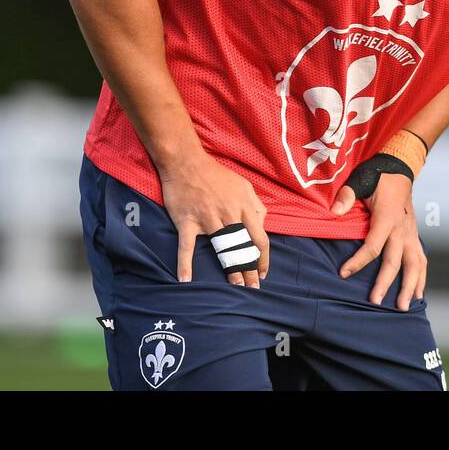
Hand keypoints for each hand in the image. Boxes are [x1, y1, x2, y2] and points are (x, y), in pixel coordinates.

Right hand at [158, 149, 268, 287]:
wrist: (186, 162)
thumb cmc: (216, 174)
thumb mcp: (243, 185)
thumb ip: (255, 205)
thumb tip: (262, 223)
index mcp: (243, 206)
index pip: (259, 237)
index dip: (263, 258)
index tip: (263, 272)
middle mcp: (229, 214)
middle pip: (244, 247)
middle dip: (250, 269)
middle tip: (253, 287)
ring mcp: (207, 218)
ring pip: (222, 248)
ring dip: (230, 270)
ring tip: (236, 286)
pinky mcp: (187, 221)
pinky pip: (187, 246)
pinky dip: (185, 264)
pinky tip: (185, 280)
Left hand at [332, 173, 426, 310]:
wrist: (400, 169)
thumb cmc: (378, 176)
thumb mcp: (360, 179)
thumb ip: (347, 195)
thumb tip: (335, 211)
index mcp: (387, 218)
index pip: (373, 246)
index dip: (358, 262)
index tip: (343, 274)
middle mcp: (402, 229)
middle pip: (395, 261)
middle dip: (385, 283)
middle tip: (375, 302)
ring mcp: (411, 234)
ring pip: (415, 265)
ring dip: (410, 286)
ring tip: (403, 307)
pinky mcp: (414, 236)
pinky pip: (421, 260)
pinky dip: (422, 278)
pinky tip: (419, 294)